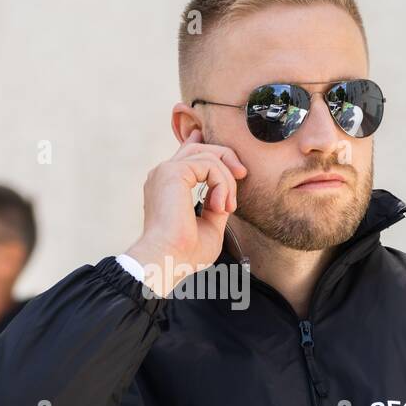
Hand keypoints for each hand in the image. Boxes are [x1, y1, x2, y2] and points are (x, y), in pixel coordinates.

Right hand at [124, 128, 247, 296]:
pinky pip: (209, 164)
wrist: (168, 260)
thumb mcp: (209, 225)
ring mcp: (166, 171)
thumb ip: (216, 204)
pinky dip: (221, 183)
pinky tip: (219, 205)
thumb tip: (226, 193)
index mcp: (166, 186)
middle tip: (242, 175)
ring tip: (227, 206)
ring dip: (226, 180)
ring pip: (208, 155)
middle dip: (226, 159)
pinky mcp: (173, 172)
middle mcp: (163, 175)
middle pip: (201, 149)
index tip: (226, 153)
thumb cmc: (184, 252)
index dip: (202, 144)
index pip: (186, 154)